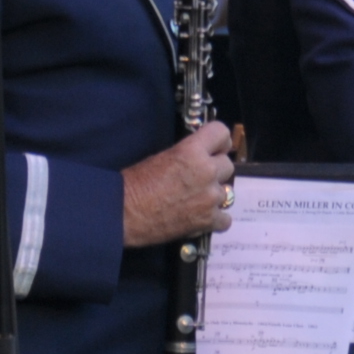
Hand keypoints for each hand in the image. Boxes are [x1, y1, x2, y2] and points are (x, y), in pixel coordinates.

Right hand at [119, 120, 237, 245]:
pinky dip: (216, 219)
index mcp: (193, 151)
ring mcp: (210, 197)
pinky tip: (201, 217)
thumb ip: (188, 154)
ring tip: (196, 200)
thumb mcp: (163, 156)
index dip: (220, 141)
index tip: (216, 148)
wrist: (125, 212)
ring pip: (227, 192)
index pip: (222, 133)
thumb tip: (201, 156)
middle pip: (228, 165)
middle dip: (216, 170)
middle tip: (200, 178)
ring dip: (214, 195)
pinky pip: (225, 219)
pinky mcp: (209, 220)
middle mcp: (207, 171)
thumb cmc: (135, 183)